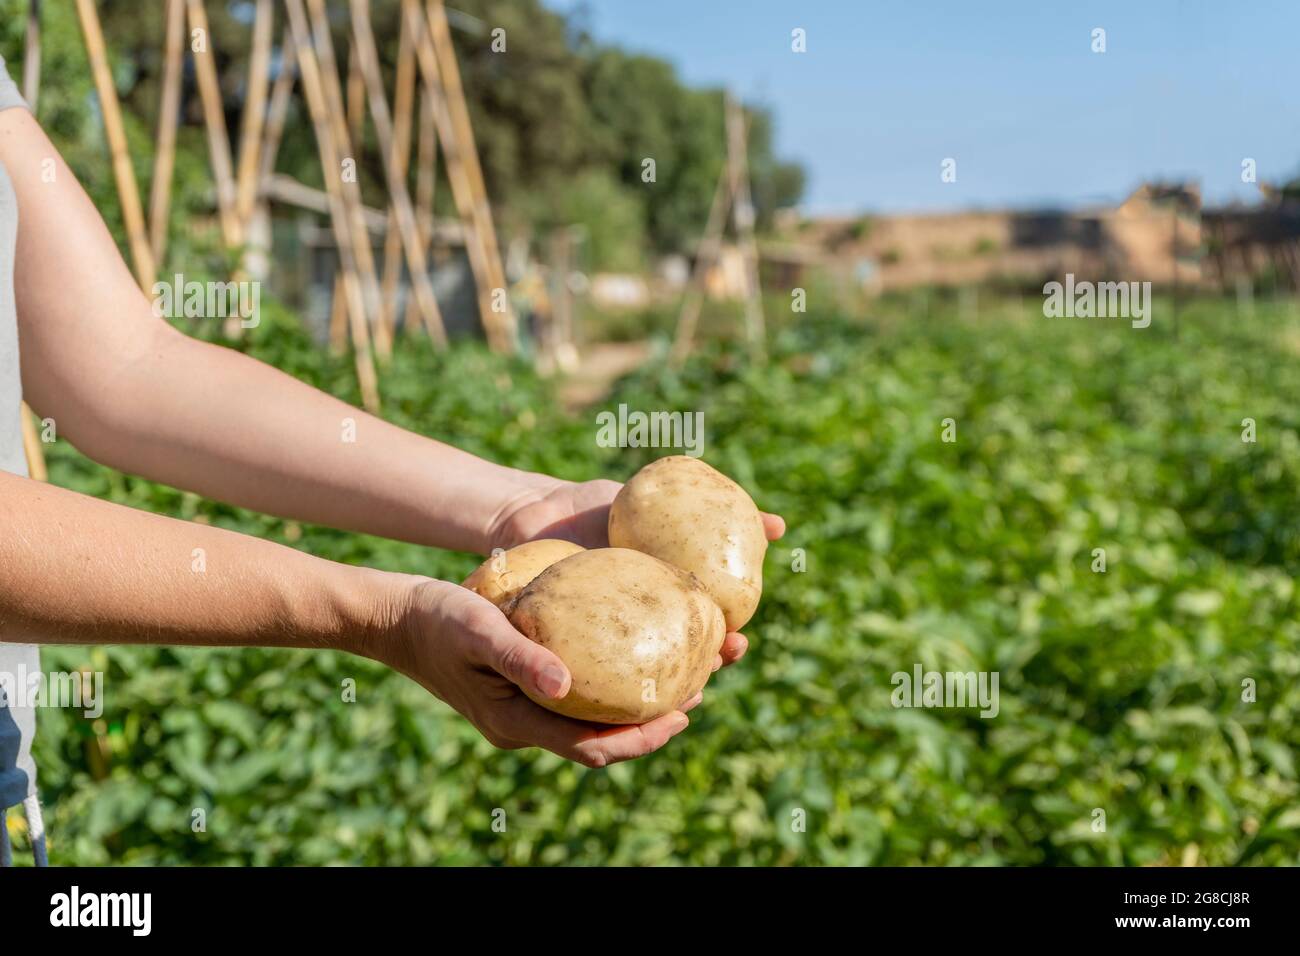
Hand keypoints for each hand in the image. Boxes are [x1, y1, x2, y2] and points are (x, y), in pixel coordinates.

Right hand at [373, 578, 700, 766]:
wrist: (395, 618)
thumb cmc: (437, 619)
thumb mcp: (479, 629)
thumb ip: (521, 657)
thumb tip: (568, 686)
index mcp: (517, 722)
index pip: (594, 746)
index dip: (643, 737)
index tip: (684, 712)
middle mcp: (524, 725)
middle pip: (602, 739)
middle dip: (654, 721)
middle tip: (700, 689)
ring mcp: (523, 711)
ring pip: (593, 720)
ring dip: (637, 705)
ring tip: (683, 675)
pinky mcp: (522, 690)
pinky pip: (579, 699)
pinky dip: (613, 685)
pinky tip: (634, 655)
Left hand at [490, 477, 786, 669]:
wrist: (533, 510)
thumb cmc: (596, 507)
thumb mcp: (654, 503)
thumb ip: (712, 512)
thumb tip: (782, 526)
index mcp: (663, 604)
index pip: (704, 634)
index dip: (725, 643)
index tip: (738, 640)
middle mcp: (638, 630)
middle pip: (678, 662)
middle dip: (699, 668)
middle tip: (710, 661)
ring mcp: (602, 642)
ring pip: (637, 678)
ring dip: (658, 690)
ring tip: (673, 690)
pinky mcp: (564, 648)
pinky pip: (587, 674)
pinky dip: (602, 689)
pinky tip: (605, 686)